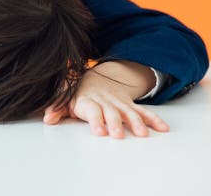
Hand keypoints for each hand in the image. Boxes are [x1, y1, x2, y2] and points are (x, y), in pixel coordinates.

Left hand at [42, 63, 170, 138]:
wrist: (94, 75)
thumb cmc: (77, 92)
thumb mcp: (64, 97)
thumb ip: (56, 108)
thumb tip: (48, 119)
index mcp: (88, 100)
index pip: (92, 110)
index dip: (96, 120)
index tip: (99, 132)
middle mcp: (105, 101)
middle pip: (112, 112)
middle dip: (116, 123)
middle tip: (119, 136)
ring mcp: (119, 103)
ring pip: (129, 112)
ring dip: (137, 122)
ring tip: (143, 134)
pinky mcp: (129, 105)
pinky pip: (143, 111)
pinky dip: (154, 119)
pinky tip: (163, 128)